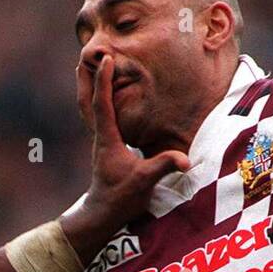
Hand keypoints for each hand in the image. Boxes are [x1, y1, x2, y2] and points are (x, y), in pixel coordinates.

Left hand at [61, 56, 190, 262]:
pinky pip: (100, 121)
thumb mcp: (144, 181)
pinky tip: (108, 101)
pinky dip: (100, 105)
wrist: (103, 215)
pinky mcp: (107, 151)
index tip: (105, 58)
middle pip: (89, 102)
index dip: (103, 80)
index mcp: (108, 139)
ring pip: (92, 111)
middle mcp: (101, 138)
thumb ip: (163, 167)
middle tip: (86, 56)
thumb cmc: (121, 199)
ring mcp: (102, 144)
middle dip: (88, 79)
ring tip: (93, 71)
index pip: (103, 104)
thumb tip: (185, 160)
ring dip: (92, 90)